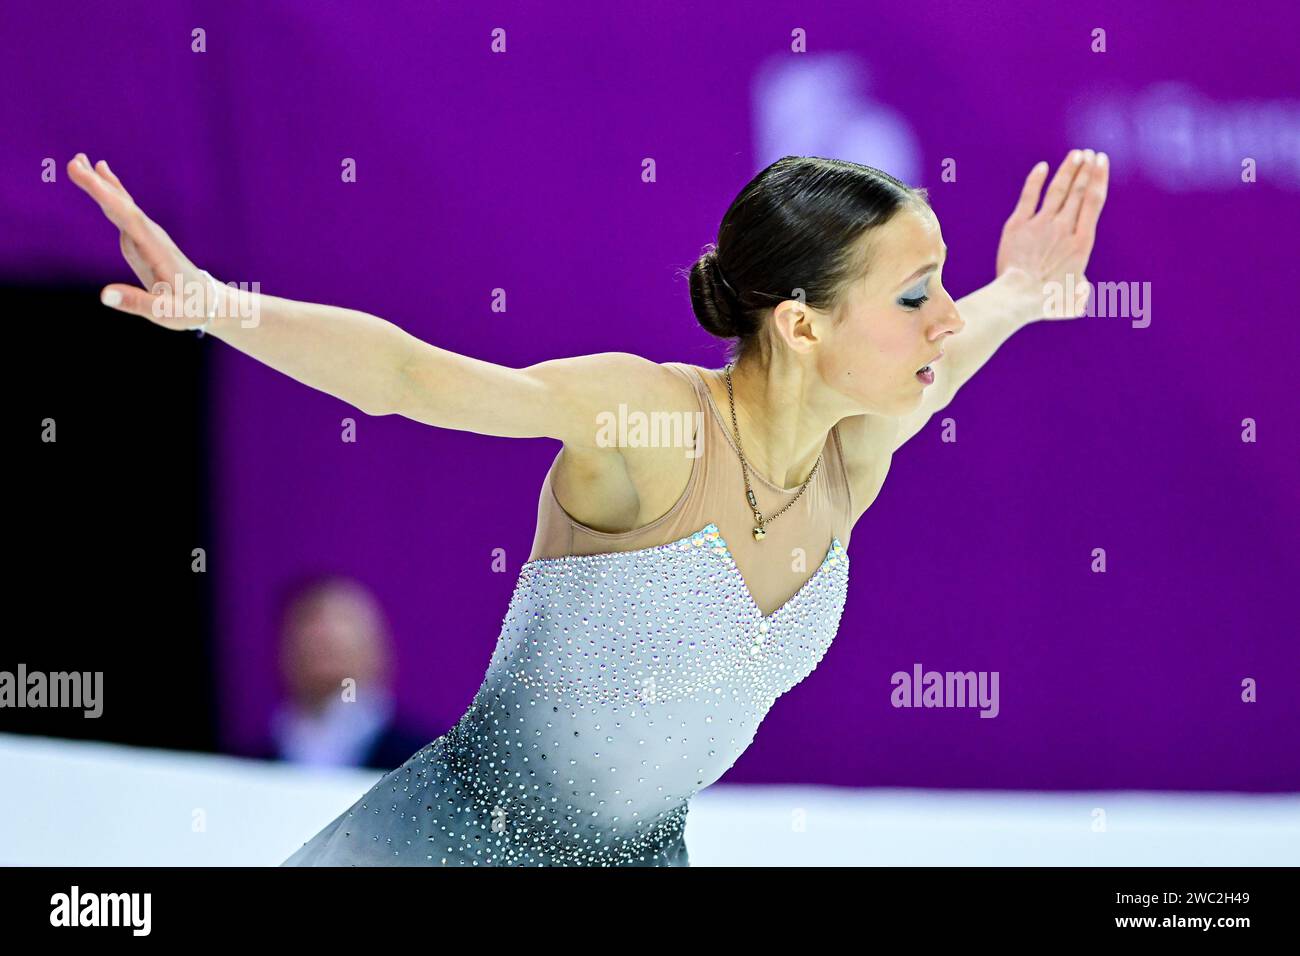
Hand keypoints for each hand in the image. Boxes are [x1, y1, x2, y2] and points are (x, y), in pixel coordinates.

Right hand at [67, 152, 223, 329]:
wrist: (210, 302)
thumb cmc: (190, 308)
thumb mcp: (166, 312)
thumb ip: (136, 302)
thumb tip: (104, 294)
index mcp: (156, 250)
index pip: (127, 217)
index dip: (106, 196)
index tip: (86, 177)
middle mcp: (151, 237)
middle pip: (123, 206)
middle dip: (98, 185)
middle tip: (74, 162)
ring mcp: (147, 236)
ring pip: (122, 205)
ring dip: (102, 184)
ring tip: (80, 161)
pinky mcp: (142, 241)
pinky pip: (123, 212)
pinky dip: (110, 195)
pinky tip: (102, 180)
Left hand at [995, 148, 1108, 319]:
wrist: (1018, 297)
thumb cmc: (1047, 302)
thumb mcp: (1075, 299)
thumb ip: (1082, 288)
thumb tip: (1082, 288)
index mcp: (1082, 242)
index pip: (1094, 202)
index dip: (1099, 178)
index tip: (1102, 162)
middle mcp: (1064, 228)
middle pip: (1078, 191)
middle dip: (1086, 169)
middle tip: (1090, 153)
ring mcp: (1041, 224)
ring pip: (1058, 190)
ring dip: (1068, 169)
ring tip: (1076, 154)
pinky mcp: (1018, 225)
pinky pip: (1029, 197)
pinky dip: (1035, 180)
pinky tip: (1042, 167)